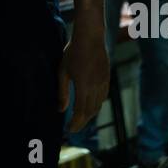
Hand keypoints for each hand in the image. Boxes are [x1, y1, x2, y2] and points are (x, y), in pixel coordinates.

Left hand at [59, 17, 109, 131]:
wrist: (90, 37)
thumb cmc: (73, 52)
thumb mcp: (63, 71)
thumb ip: (62, 92)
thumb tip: (60, 110)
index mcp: (83, 86)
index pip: (80, 111)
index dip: (75, 123)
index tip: (69, 130)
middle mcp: (95, 86)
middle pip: (90, 111)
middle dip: (82, 122)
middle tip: (73, 128)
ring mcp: (103, 82)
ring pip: (98, 105)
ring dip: (89, 115)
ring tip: (80, 119)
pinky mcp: (107, 78)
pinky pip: (103, 97)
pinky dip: (96, 105)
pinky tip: (90, 106)